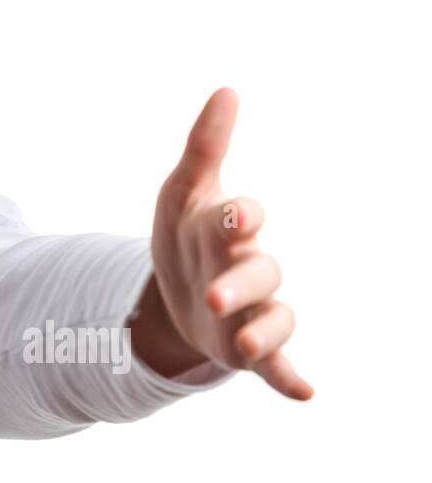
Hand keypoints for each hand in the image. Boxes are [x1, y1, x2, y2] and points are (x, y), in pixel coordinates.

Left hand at [150, 87, 312, 400]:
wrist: (175, 291)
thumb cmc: (185, 234)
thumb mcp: (181, 193)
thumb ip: (204, 146)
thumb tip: (227, 90)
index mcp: (224, 228)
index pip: (237, 219)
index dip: (236, 217)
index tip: (235, 214)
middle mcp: (246, 268)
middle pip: (255, 272)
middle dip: (238, 282)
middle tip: (212, 293)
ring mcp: (252, 310)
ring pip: (269, 318)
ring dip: (261, 330)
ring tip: (246, 342)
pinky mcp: (247, 348)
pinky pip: (276, 364)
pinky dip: (289, 377)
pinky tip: (306, 393)